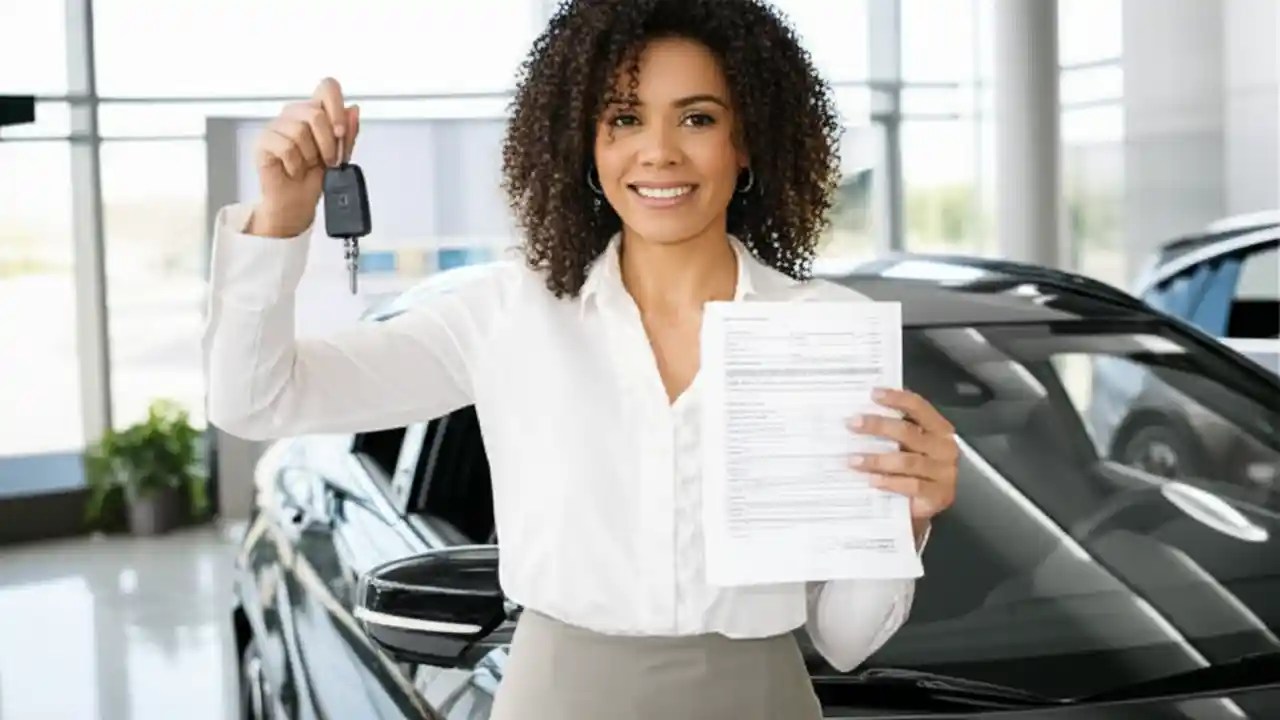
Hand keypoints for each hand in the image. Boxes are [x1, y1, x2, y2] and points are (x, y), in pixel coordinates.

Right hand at [249, 77, 361, 236]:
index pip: (327, 87)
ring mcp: (276, 126)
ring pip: (300, 131)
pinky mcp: (263, 142)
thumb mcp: (340, 155)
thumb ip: (347, 133)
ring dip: (310, 156)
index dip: (336, 106)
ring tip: (307, 165)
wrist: (298, 203)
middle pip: (315, 113)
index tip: (341, 131)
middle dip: (328, 143)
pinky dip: (295, 164)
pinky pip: (285, 147)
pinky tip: (294, 170)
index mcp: (314, 112)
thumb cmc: (315, 178)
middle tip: (327, 160)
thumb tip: (353, 110)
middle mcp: (294, 114)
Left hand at [846, 388, 958, 534]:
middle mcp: (944, 448)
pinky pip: (911, 485)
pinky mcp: (938, 495)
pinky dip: (889, 482)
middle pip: (908, 432)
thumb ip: (895, 429)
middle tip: (852, 423)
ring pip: (907, 461)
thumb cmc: (916, 469)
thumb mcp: (910, 446)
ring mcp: (943, 472)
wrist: (929, 504)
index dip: (897, 398)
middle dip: (878, 426)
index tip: (874, 394)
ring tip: (853, 460)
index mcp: (939, 429)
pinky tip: (871, 480)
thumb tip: (862, 412)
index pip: (919, 407)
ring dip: (876, 460)